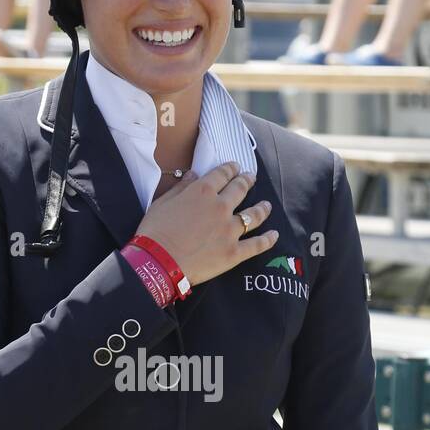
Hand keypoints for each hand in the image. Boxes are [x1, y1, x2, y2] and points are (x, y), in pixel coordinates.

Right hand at [134, 160, 276, 286]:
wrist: (159, 263)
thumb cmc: (155, 232)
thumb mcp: (162, 202)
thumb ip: (181, 187)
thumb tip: (193, 175)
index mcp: (203, 191)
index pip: (223, 173)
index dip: (231, 168)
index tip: (235, 167)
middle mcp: (221, 206)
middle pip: (240, 189)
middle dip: (247, 181)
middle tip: (251, 179)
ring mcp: (230, 230)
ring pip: (253, 215)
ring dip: (262, 208)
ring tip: (267, 205)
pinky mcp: (235, 252)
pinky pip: (257, 244)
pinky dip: (268, 240)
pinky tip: (275, 235)